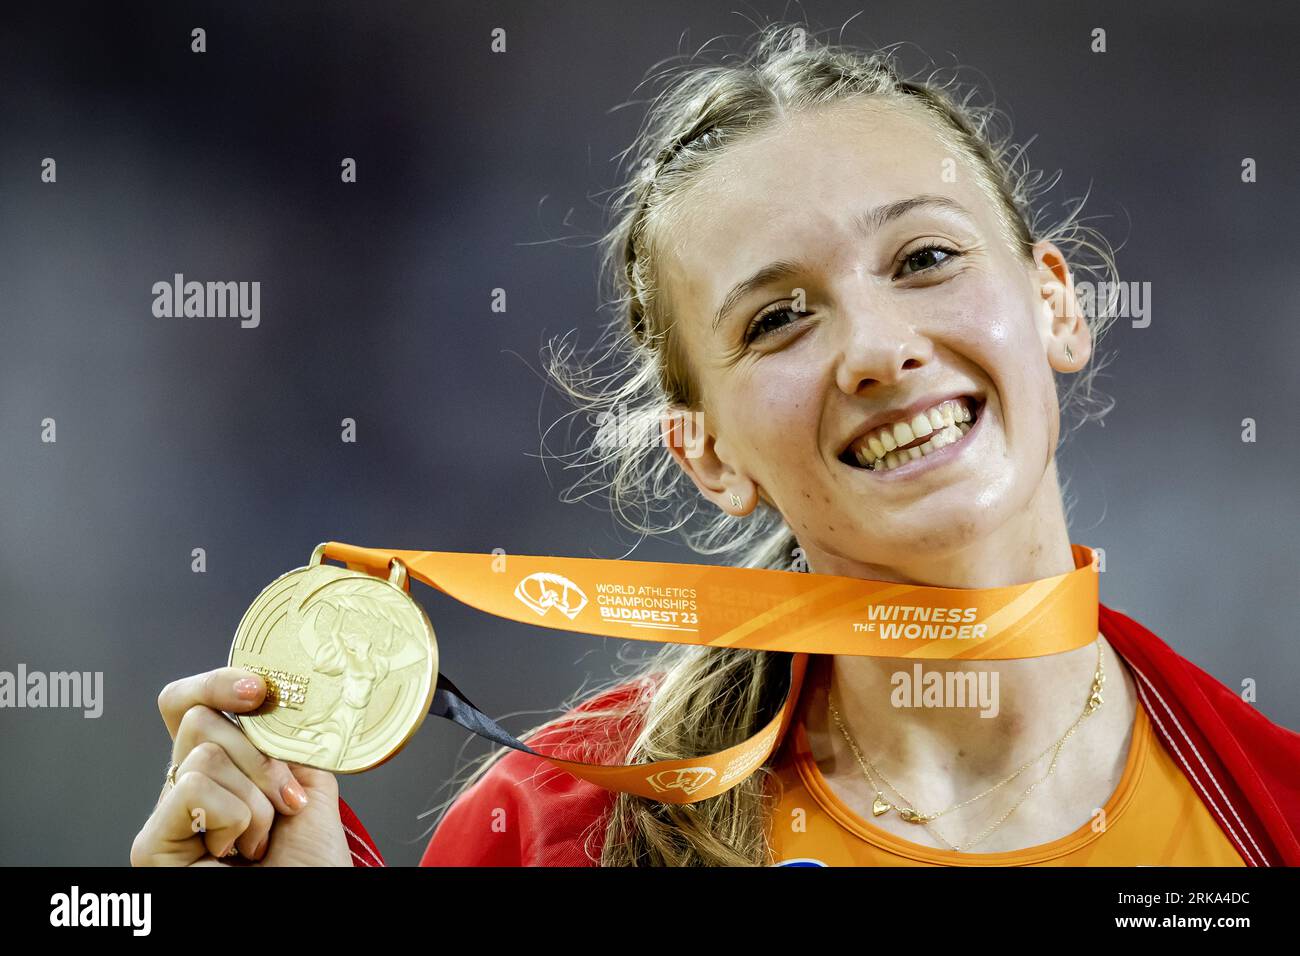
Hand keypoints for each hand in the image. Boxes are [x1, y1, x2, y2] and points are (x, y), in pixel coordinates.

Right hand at [131, 667, 352, 865]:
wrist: (311, 904)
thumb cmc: (311, 864)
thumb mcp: (310, 783)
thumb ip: (288, 740)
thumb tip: (282, 696)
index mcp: (224, 767)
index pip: (191, 703)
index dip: (217, 683)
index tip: (259, 688)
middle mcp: (188, 787)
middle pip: (199, 719)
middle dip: (259, 756)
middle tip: (284, 802)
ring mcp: (167, 816)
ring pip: (203, 753)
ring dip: (255, 798)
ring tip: (262, 841)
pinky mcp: (151, 845)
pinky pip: (192, 786)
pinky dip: (234, 815)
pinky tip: (237, 852)